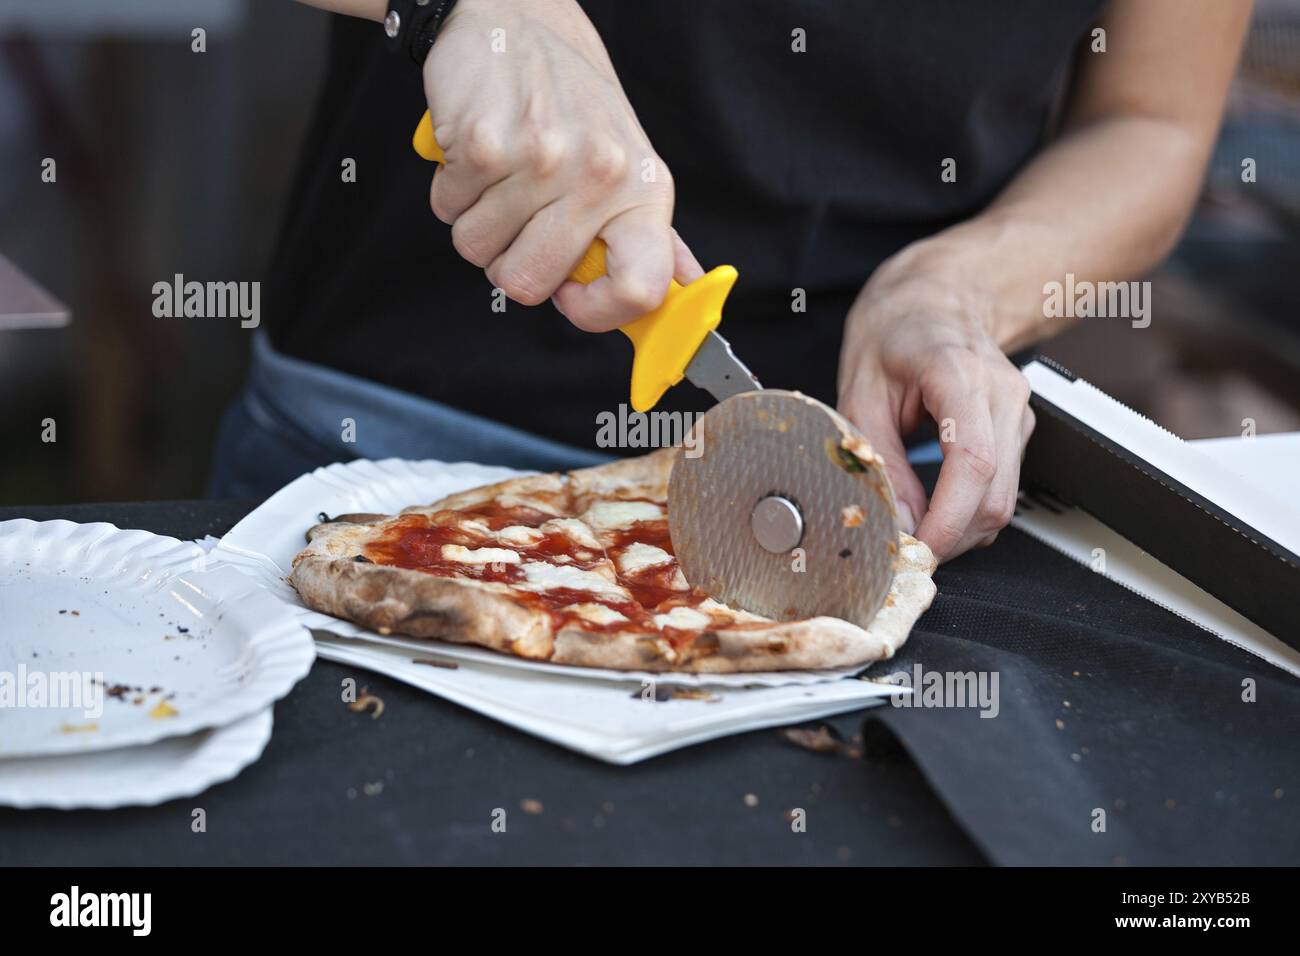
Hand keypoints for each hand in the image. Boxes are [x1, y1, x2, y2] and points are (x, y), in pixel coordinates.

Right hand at [423, 0, 699, 328]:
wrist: (519, 17)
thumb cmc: (574, 103)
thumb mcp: (629, 166)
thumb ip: (653, 236)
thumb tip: (684, 291)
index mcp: (643, 192)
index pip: (641, 289)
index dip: (597, 313)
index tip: (571, 297)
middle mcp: (601, 177)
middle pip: (529, 284)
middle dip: (509, 263)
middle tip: (519, 218)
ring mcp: (543, 161)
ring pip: (478, 251)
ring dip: (476, 221)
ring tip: (500, 175)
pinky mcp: (486, 145)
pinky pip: (447, 210)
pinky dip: (450, 189)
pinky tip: (475, 152)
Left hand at [837, 245, 1034, 560]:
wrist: (936, 299)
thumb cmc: (894, 334)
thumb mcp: (861, 393)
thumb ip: (879, 459)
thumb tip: (896, 521)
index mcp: (959, 374)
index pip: (973, 462)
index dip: (949, 518)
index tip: (919, 547)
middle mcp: (1002, 393)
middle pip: (997, 493)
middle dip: (952, 536)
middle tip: (906, 550)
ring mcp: (1018, 411)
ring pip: (1006, 500)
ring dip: (962, 529)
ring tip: (916, 530)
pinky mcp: (1018, 428)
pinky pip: (1004, 487)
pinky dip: (971, 511)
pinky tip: (938, 509)